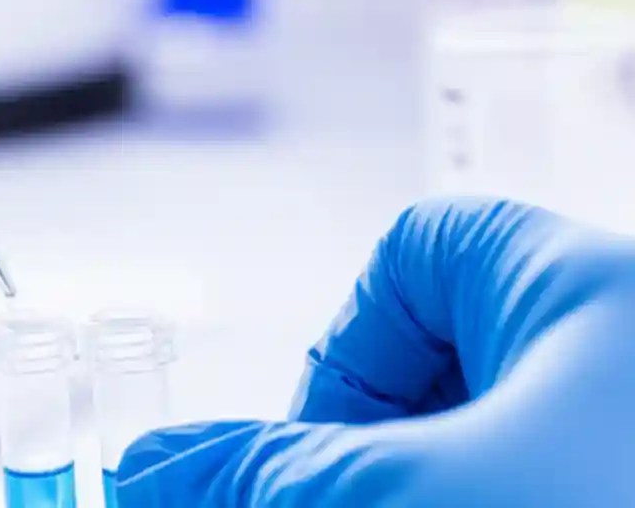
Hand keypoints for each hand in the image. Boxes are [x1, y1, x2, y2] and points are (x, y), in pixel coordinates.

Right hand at [118, 199, 634, 505]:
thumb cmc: (615, 505)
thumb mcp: (421, 501)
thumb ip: (272, 475)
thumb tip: (148, 469)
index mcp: (593, 292)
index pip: (422, 253)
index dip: (348, 345)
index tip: (324, 456)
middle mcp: (623, 359)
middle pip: (452, 370)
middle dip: (380, 457)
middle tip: (380, 505)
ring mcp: (626, 438)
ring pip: (496, 450)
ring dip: (427, 487)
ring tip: (451, 502)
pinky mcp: (624, 479)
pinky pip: (545, 474)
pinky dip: (493, 496)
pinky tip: (504, 505)